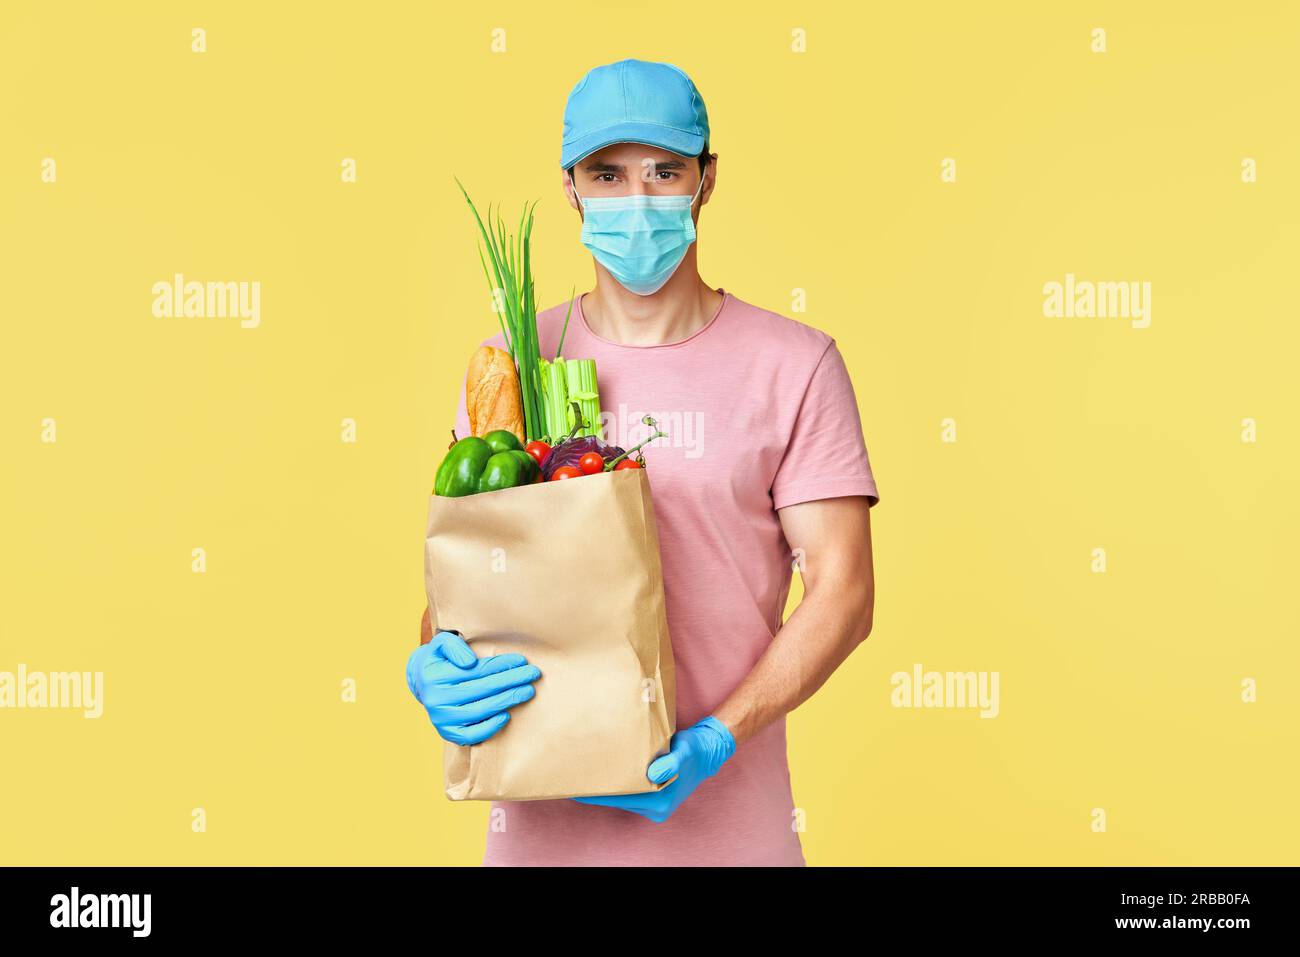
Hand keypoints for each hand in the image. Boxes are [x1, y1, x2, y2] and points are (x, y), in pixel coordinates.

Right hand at [406, 630, 540, 745]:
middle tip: (533, 675)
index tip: (521, 661)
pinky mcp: (448, 733)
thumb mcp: (442, 642)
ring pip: (480, 710)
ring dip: (507, 700)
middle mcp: (436, 699)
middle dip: (511, 681)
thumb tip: (470, 663)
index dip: (501, 665)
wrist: (422, 681)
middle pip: (482, 689)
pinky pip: (472, 735)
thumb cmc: (440, 659)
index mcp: (435, 676)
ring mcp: (441, 719)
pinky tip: (507, 715)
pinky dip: (490, 727)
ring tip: (527, 691)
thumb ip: (454, 645)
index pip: (476, 670)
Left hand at [571, 717, 735, 822]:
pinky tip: (607, 774)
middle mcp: (656, 807)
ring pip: (624, 797)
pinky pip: (630, 793)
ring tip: (588, 775)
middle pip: (619, 799)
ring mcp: (655, 804)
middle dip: (600, 790)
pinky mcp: (654, 797)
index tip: (576, 788)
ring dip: (609, 787)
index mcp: (660, 801)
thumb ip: (670, 763)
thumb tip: (653, 774)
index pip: (621, 798)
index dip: (598, 793)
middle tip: (576, 777)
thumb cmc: (693, 751)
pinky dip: (619, 785)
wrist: (707, 753)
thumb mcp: (683, 752)